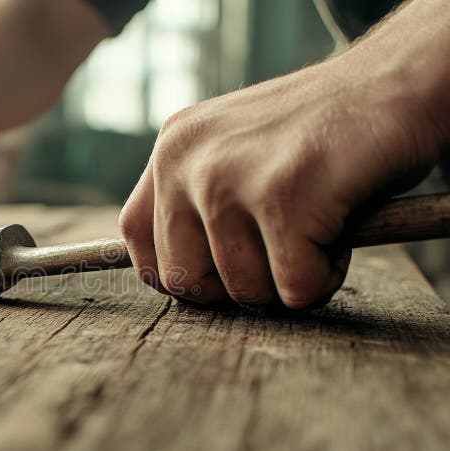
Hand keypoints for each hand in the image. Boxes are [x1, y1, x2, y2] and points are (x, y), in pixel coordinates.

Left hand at [119, 54, 444, 309]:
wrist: (392, 83)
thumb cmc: (316, 134)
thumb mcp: (232, 152)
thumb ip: (193, 200)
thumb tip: (173, 277)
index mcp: (172, 148)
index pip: (134, 235)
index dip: (170, 272)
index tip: (209, 279)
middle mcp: (187, 160)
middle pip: (183, 279)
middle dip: (234, 288)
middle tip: (276, 259)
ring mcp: (229, 177)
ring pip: (242, 290)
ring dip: (286, 282)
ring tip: (314, 231)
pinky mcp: (282, 198)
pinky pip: (292, 289)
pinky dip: (322, 280)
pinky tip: (338, 235)